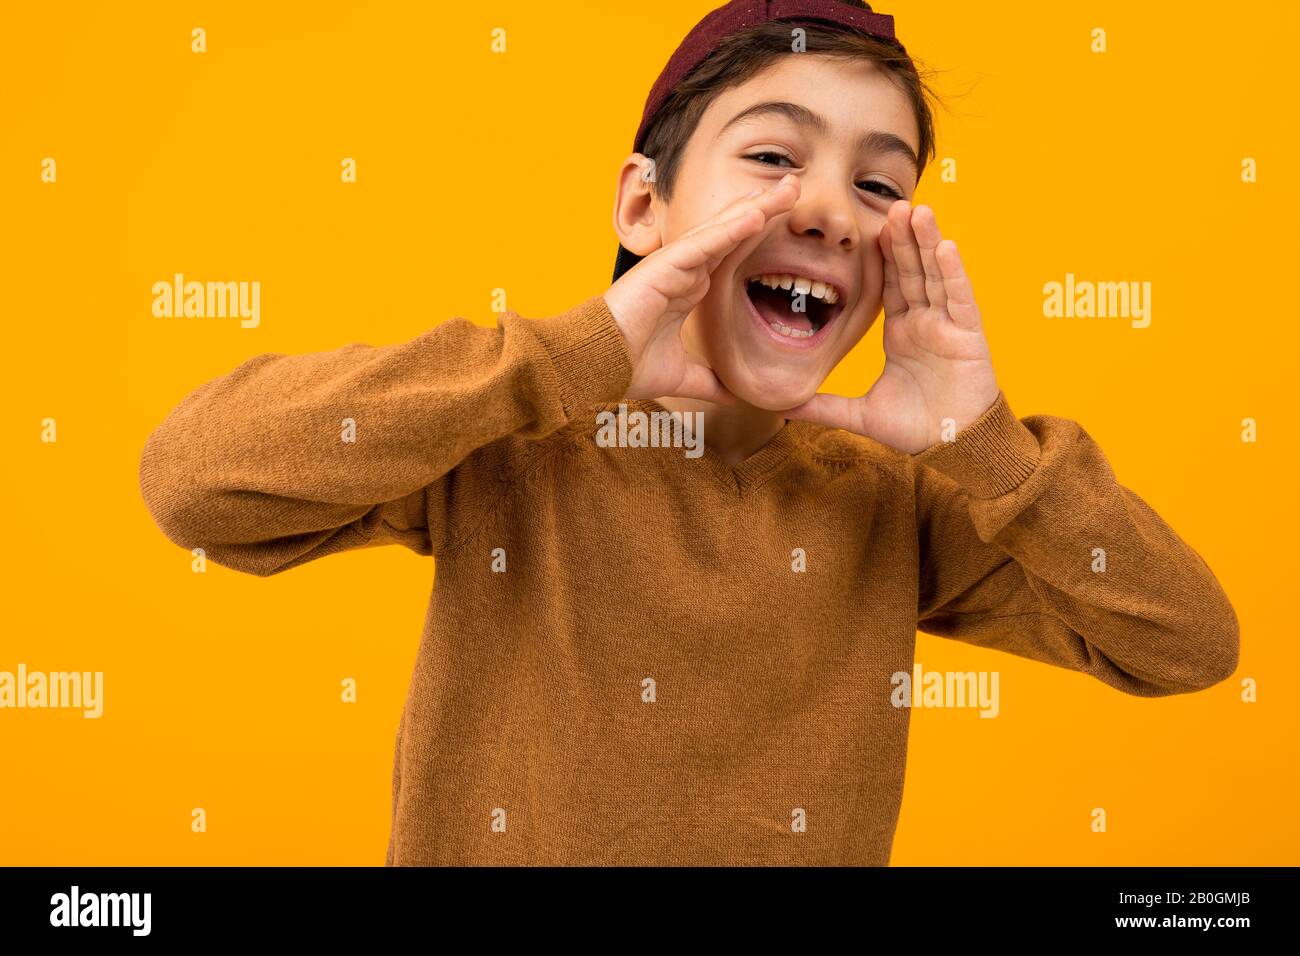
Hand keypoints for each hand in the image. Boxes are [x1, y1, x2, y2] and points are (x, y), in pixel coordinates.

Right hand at [603, 173, 800, 402]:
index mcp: (689, 290)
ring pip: (722, 229)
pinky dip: (730, 228)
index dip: (758, 235)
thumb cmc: (627, 367)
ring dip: (756, 208)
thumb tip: (734, 395)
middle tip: (795, 187)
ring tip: (787, 188)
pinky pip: (703, 243)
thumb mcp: (683, 377)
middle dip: (765, 209)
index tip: (786, 219)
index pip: (732, 254)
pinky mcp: (664, 266)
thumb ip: (710, 383)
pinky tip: (757, 213)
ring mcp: (674, 265)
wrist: (597, 368)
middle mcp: (685, 271)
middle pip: (732, 232)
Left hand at [781, 201, 999, 453]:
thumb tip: (783, 406)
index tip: (869, 227)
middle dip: (904, 238)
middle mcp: (927, 322)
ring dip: (927, 242)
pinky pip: (959, 298)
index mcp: (903, 332)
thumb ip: (824, 407)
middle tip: (893, 203)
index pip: (891, 284)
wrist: (953, 450)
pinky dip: (952, 272)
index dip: (883, 256)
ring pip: (936, 275)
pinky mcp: (968, 335)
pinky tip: (946, 245)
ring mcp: (949, 326)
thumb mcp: (860, 415)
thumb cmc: (916, 429)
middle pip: (913, 270)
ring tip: (918, 209)